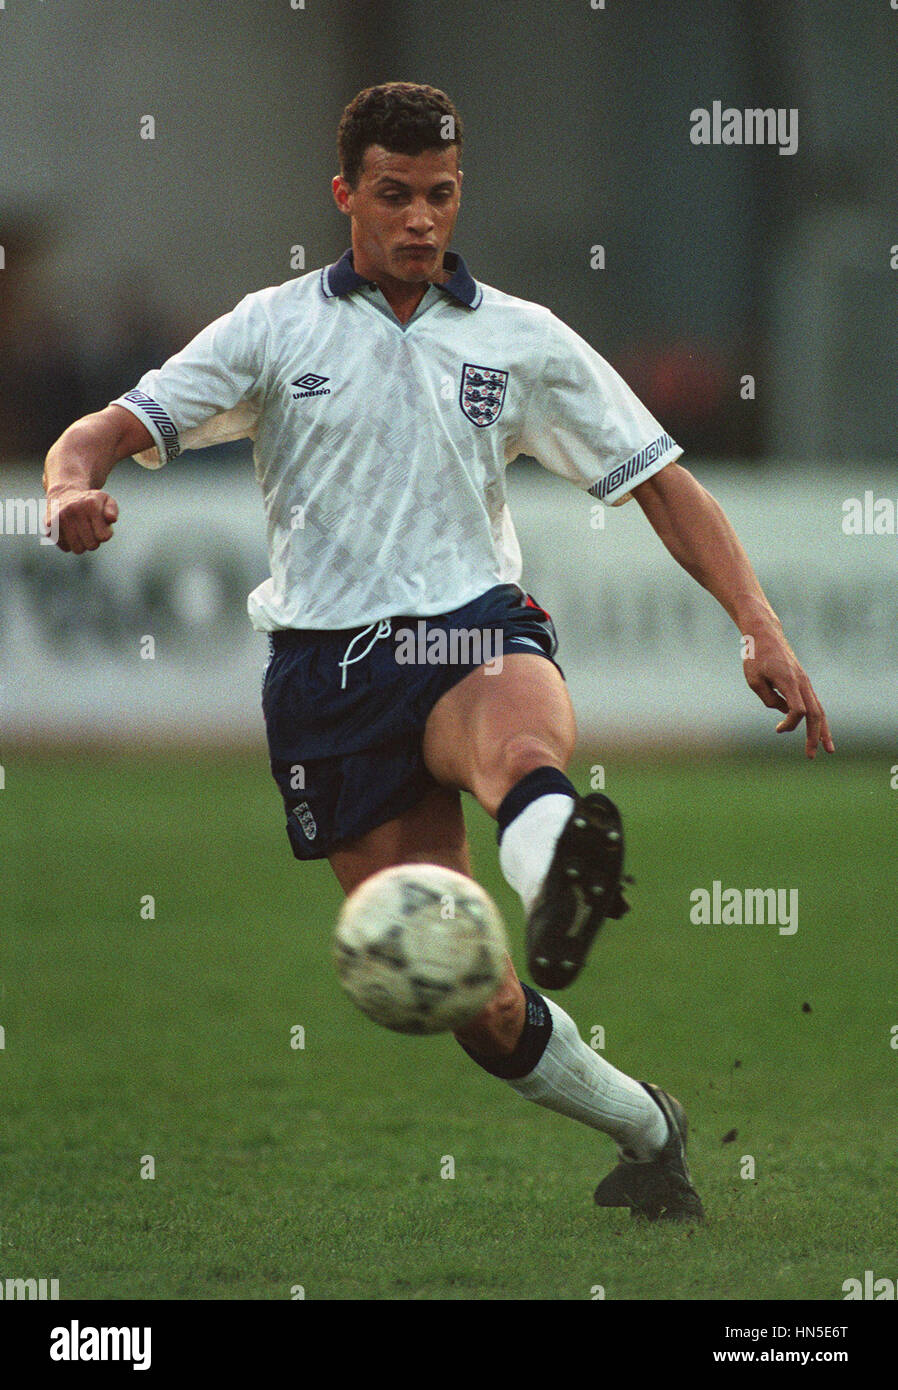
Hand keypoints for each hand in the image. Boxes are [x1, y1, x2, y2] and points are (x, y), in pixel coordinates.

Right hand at [45, 486, 118, 553]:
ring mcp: (59, 518)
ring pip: (78, 550)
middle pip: (92, 545)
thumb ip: (112, 509)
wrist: (64, 493)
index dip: (105, 534)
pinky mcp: (49, 526)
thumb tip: (111, 519)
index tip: (102, 526)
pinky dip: (69, 544)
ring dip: (82, 545)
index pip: (104, 537)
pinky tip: (69, 532)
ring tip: (80, 532)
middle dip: (94, 541)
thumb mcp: (106, 500)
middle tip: (91, 530)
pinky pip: (65, 548)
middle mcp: (73, 510)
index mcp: (90, 504)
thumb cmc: (90, 501)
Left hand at [742, 625, 833, 758]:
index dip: (790, 724)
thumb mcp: (754, 679)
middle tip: (811, 755)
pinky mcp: (803, 682)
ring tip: (827, 749)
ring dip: (822, 731)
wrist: (765, 634)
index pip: (798, 710)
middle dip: (815, 736)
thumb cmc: (755, 656)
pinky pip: (814, 703)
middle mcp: (802, 682)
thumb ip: (768, 698)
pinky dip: (818, 719)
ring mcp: (805, 682)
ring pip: (819, 709)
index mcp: (789, 681)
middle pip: (815, 714)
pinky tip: (817, 732)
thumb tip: (783, 711)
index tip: (777, 729)